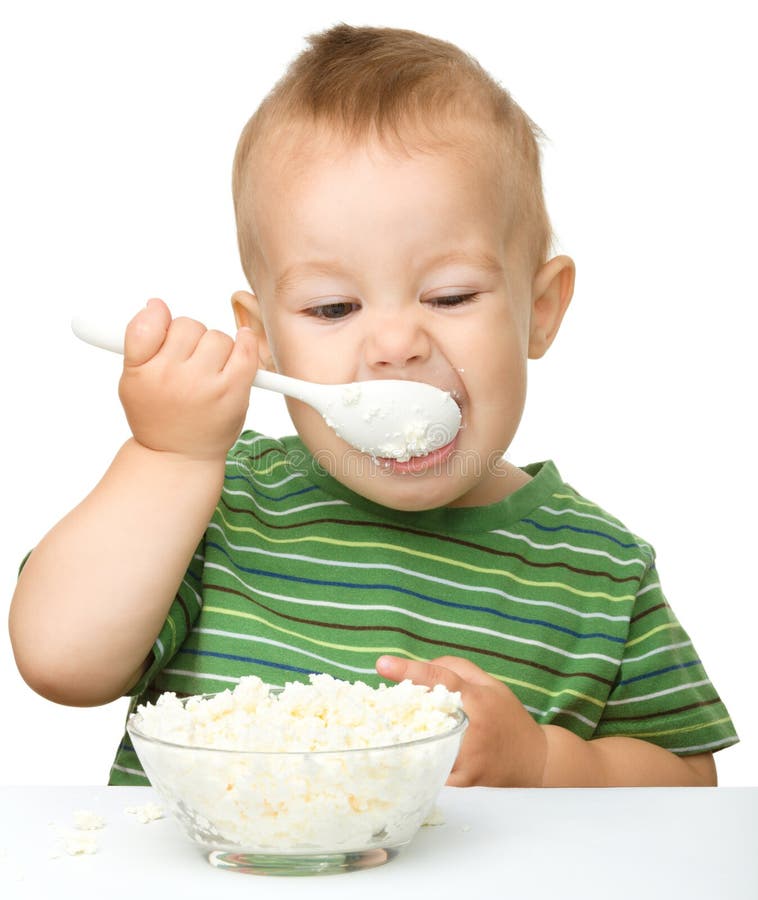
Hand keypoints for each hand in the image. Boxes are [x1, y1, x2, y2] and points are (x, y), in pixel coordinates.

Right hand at [118, 298, 258, 460]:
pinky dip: (246, 343)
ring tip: (208, 371)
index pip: (148, 322)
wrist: (179, 457)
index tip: (163, 326)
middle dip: (190, 338)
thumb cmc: (158, 415)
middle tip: (188, 361)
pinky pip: (245, 350)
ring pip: (217, 336)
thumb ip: (139, 342)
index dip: (158, 316)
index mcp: (141, 372)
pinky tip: (241, 345)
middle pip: (188, 325)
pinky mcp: (233, 392)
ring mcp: (204, 384)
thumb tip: (155, 305)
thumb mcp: (132, 382)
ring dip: (216, 347)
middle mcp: (170, 376)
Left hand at [376, 655, 546, 786]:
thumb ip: (458, 668)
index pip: (441, 680)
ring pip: (426, 748)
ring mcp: (469, 760)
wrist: (537, 763)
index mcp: (479, 700)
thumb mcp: (491, 685)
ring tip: (383, 731)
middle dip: (399, 710)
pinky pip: (433, 773)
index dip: (410, 671)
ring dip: (405, 739)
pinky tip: (401, 758)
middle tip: (376, 705)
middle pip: (426, 716)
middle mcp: (473, 730)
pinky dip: (417, 765)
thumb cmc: (508, 718)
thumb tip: (421, 667)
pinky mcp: (466, 784)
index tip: (383, 664)